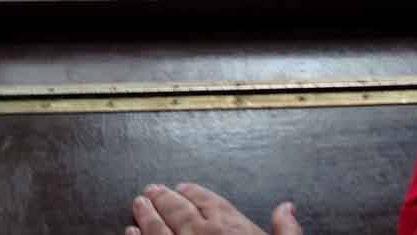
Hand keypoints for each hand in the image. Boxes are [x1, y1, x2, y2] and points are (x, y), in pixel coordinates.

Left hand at [126, 183, 301, 234]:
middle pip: (178, 209)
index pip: (207, 201)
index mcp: (229, 228)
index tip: (182, 186)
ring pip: (158, 228)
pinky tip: (130, 233)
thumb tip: (286, 208)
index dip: (193, 192)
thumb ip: (285, 232)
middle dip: (164, 198)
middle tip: (152, 190)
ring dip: (146, 214)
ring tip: (138, 204)